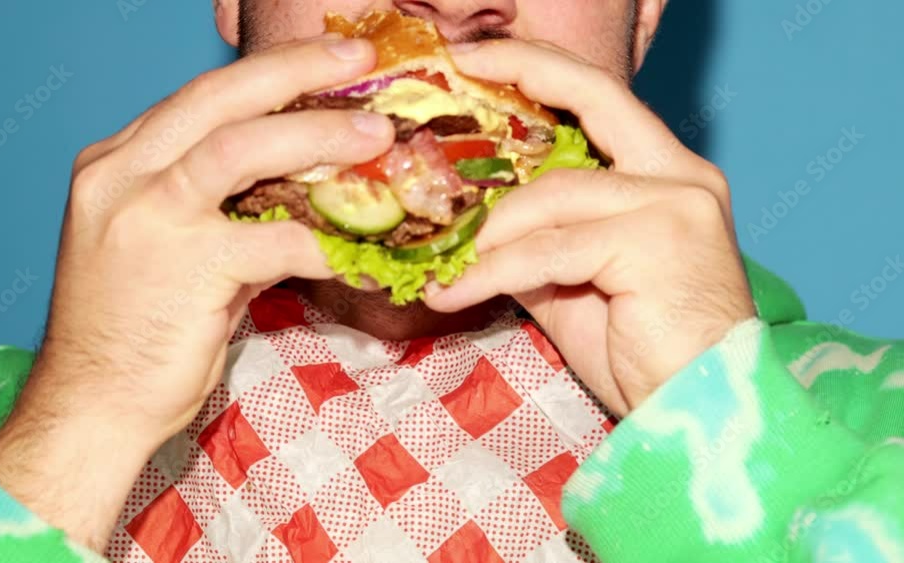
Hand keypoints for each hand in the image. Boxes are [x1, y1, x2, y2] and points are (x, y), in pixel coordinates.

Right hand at [0, 35, 394, 550]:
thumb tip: (299, 189)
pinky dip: (323, 241)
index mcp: (116, 165)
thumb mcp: (167, 249)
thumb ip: (222, 210)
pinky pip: (274, 239)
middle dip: (293, 69)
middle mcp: (123, 176)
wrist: (93, 405)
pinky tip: (357, 250)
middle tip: (356, 57)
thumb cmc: (134, 332)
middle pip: (218, 97)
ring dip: (318, 135)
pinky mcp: (184, 266)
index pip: (198, 100)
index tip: (321, 65)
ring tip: (376, 136)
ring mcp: (149, 217)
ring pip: (242, 147)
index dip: (265, 77)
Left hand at [425, 40, 756, 416]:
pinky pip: (547, 248)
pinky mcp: (656, 241)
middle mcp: (681, 176)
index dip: (542, 68)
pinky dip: (493, 271)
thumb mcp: (573, 284)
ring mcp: (675, 204)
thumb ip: (537, 240)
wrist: (698, 411)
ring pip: (552, 195)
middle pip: (593, 99)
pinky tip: (457, 291)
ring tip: (449, 267)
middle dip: (522, 71)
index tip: (481, 56)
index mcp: (668, 176)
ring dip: (489, 235)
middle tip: (460, 67)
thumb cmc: (642, 352)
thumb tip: (473, 224)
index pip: (602, 99)